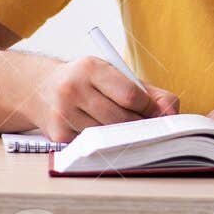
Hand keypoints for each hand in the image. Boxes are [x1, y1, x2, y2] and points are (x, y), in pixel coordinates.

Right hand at [28, 56, 179, 141]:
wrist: (41, 89)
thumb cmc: (88, 83)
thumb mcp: (114, 76)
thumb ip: (148, 92)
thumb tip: (173, 113)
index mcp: (91, 68)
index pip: (131, 95)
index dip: (150, 108)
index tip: (158, 114)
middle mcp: (73, 88)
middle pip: (121, 119)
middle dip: (139, 126)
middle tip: (146, 128)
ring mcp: (62, 113)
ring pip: (108, 136)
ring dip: (122, 137)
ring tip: (124, 130)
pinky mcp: (57, 135)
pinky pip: (93, 146)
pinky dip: (104, 144)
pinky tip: (102, 136)